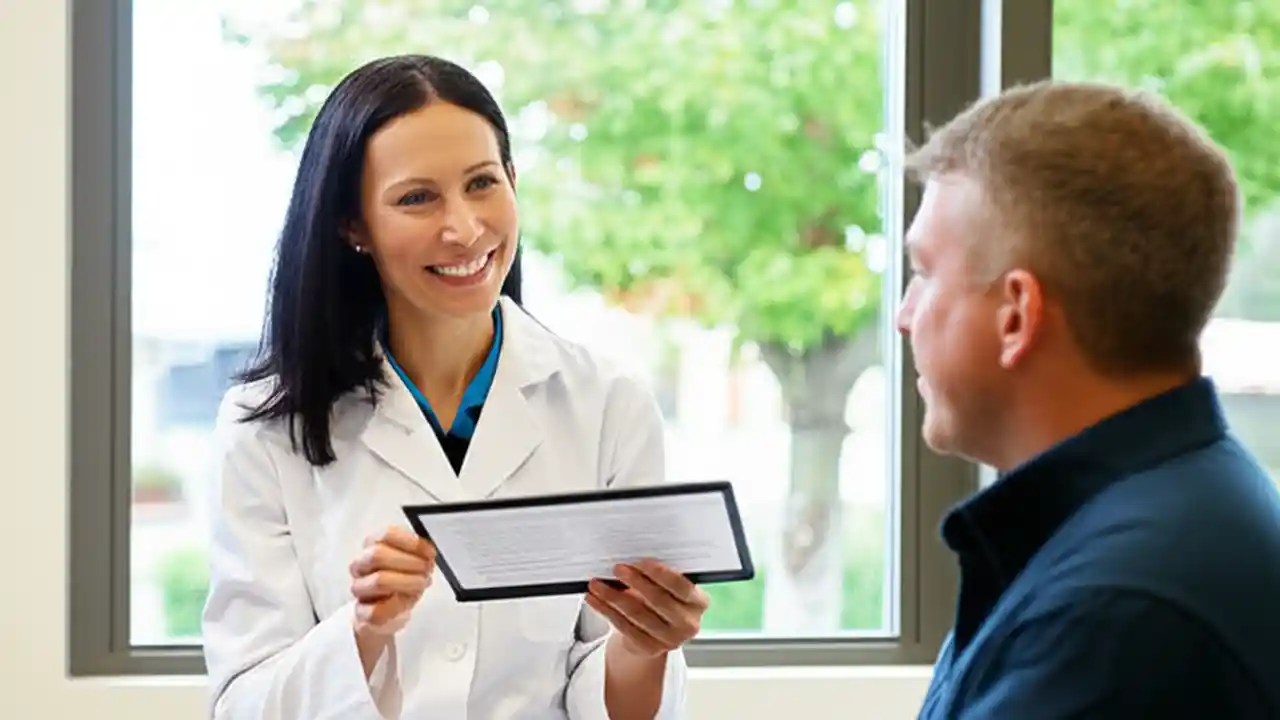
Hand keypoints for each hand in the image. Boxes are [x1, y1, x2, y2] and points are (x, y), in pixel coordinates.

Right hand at [349, 526, 435, 639]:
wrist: (391, 610)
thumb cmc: (403, 580)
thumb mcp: (413, 560)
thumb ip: (419, 553)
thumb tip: (428, 552)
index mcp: (373, 545)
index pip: (386, 535)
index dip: (411, 542)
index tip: (429, 552)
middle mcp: (361, 565)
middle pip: (377, 555)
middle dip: (409, 562)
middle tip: (426, 569)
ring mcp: (359, 588)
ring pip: (378, 581)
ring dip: (406, 582)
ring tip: (421, 584)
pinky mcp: (361, 613)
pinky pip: (376, 609)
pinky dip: (397, 605)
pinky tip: (407, 602)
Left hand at [585, 559, 709, 657]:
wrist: (657, 632)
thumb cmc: (663, 599)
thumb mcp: (668, 586)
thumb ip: (659, 575)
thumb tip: (633, 560)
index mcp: (698, 602)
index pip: (681, 586)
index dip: (660, 573)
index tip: (640, 562)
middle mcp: (688, 623)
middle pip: (658, 600)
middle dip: (635, 582)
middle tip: (617, 568)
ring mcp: (670, 639)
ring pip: (637, 614)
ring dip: (613, 597)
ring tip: (597, 584)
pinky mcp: (650, 649)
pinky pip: (624, 627)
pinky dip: (607, 611)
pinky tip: (595, 600)